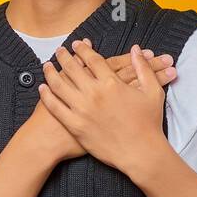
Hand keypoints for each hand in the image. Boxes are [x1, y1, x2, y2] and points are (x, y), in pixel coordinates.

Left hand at [38, 38, 170, 175]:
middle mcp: (94, 93)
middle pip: (73, 68)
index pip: (92, 59)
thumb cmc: (149, 123)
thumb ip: (143, 68)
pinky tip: (43, 88)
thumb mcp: (153, 92)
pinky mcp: (75, 125)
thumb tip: (135, 50)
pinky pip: (55, 107)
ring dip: (51, 72)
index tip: (77, 44)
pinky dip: (47, 95)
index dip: (83, 49)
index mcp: (111, 83)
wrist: (141, 152)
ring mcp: (82, 109)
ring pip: (59, 84)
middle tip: (59, 51)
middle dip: (64, 56)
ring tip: (47, 65)